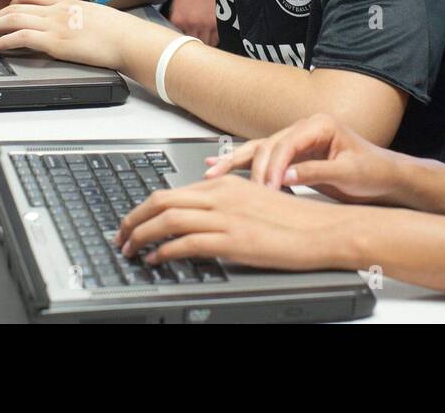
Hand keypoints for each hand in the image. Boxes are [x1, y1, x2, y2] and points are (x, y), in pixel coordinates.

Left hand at [0, 0, 163, 71]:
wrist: (131, 39)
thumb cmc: (121, 33)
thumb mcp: (98, 20)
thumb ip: (82, 21)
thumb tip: (79, 31)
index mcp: (68, 4)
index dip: (12, 1)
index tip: (1, 10)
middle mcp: (58, 11)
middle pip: (16, 6)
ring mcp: (56, 25)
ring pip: (13, 19)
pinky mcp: (56, 42)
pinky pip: (21, 37)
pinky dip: (2, 42)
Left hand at [114, 175, 357, 270]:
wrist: (323, 230)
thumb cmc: (295, 220)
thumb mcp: (254, 202)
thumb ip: (225, 205)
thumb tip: (198, 218)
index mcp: (225, 185)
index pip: (172, 191)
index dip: (145, 207)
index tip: (134, 221)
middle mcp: (221, 196)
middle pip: (161, 200)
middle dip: (134, 219)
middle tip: (122, 236)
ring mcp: (226, 217)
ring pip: (168, 220)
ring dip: (142, 235)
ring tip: (131, 249)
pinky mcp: (233, 240)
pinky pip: (187, 244)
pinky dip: (165, 252)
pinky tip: (157, 260)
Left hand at [167, 0, 217, 45]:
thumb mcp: (176, 4)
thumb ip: (175, 21)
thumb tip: (175, 35)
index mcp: (179, 19)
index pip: (178, 40)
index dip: (181, 41)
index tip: (183, 42)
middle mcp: (192, 24)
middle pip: (192, 44)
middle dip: (193, 43)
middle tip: (194, 40)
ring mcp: (206, 25)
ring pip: (205, 44)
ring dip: (204, 41)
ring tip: (203, 36)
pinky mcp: (218, 24)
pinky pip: (216, 39)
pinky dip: (214, 38)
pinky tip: (211, 32)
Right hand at [203, 112, 402, 202]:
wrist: (386, 176)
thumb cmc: (372, 171)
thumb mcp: (347, 173)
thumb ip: (315, 172)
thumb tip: (286, 178)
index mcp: (319, 125)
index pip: (286, 144)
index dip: (274, 166)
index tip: (269, 188)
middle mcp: (304, 128)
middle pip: (268, 145)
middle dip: (252, 168)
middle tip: (242, 192)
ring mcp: (297, 140)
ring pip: (259, 149)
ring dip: (236, 163)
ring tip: (212, 173)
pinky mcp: (293, 155)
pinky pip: (263, 158)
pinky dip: (242, 163)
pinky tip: (220, 165)